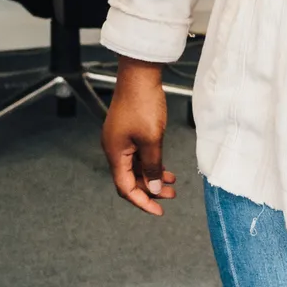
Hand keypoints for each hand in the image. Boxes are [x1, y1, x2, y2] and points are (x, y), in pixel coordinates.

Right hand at [101, 57, 176, 215]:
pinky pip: (139, 155)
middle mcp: (114, 148)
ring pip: (136, 167)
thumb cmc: (143, 103)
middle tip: (170, 196)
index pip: (125, 187)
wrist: (140, 75)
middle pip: (130, 179)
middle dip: (149, 190)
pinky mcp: (129, 131)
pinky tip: (165, 167)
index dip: (141, 202)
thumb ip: (152, 166)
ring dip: (153, 176)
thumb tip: (151, 188)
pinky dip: (152, 163)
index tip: (158, 211)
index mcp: (115, 153)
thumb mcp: (152, 139)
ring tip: (171, 183)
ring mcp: (121, 140)